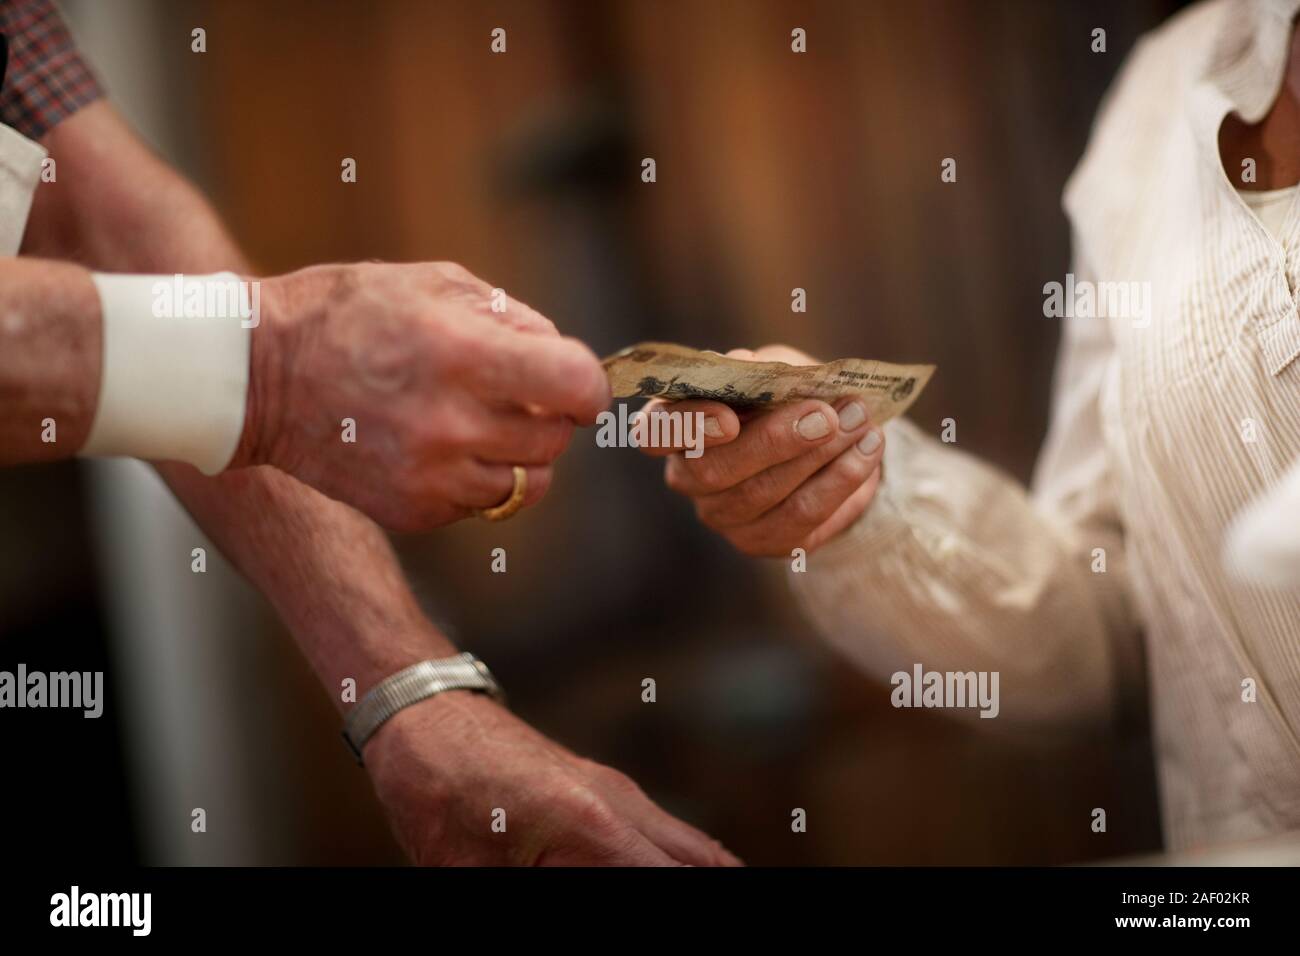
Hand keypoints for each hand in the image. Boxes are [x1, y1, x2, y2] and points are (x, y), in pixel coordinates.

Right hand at [238, 262, 610, 530]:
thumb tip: (561, 353)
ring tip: (481, 424)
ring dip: (519, 454)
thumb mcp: (430, 282)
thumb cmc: (347, 314)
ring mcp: (431, 476)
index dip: (588, 385)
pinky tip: (440, 447)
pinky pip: (482, 505)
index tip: (575, 383)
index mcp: (461, 354)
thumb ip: (510, 316)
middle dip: (550, 415)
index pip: (574, 385)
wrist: (254, 377)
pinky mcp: (413, 511)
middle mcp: (450, 423)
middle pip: (555, 439)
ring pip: (528, 484)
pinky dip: (477, 479)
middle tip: (517, 396)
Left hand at [364, 690, 742, 865]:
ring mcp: (620, 794)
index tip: (735, 911)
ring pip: (699, 850)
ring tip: (725, 891)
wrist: (427, 713)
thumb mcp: (467, 873)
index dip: (698, 902)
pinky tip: (676, 875)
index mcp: (593, 831)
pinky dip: (689, 864)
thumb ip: (526, 896)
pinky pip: (674, 835)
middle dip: (718, 885)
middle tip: (746, 900)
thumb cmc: (438, 792)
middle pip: (708, 866)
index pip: (673, 882)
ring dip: (709, 875)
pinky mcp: (609, 790)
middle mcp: (623, 806)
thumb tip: (559, 882)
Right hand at [640, 345, 884, 555]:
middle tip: (825, 415)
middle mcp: (688, 475)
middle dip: (774, 441)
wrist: (831, 439)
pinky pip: (801, 516)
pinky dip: (841, 479)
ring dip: (820, 455)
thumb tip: (742, 366)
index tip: (730, 418)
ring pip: (763, 493)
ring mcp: (722, 515)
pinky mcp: (763, 541)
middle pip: (714, 469)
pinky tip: (868, 449)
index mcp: (676, 424)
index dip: (688, 427)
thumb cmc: (789, 396)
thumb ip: (762, 369)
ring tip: (860, 421)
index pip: (656, 432)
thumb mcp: (778, 369)